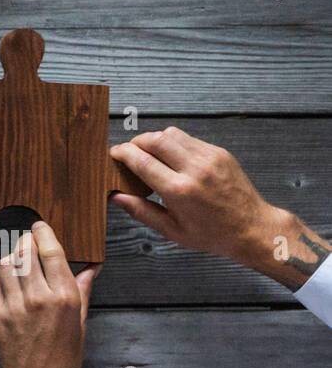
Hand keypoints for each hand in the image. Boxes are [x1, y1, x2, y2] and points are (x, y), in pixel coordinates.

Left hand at [0, 222, 98, 367]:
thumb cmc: (63, 357)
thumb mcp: (80, 322)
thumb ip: (82, 290)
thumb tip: (92, 267)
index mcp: (64, 297)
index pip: (50, 251)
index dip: (43, 234)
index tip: (40, 226)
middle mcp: (38, 297)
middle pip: (25, 252)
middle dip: (26, 241)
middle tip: (28, 241)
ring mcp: (15, 305)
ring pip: (7, 264)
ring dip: (13, 257)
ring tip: (20, 261)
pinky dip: (4, 279)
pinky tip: (12, 285)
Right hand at [110, 127, 328, 289]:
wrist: (254, 228)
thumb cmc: (213, 234)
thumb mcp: (172, 230)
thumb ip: (141, 211)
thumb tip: (115, 196)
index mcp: (179, 190)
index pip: (141, 160)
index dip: (122, 153)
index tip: (114, 154)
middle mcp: (194, 169)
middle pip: (154, 139)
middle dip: (136, 142)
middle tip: (130, 153)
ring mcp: (209, 157)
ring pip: (171, 133)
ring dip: (155, 140)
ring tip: (151, 154)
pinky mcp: (219, 152)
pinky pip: (189, 138)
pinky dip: (174, 143)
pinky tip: (173, 159)